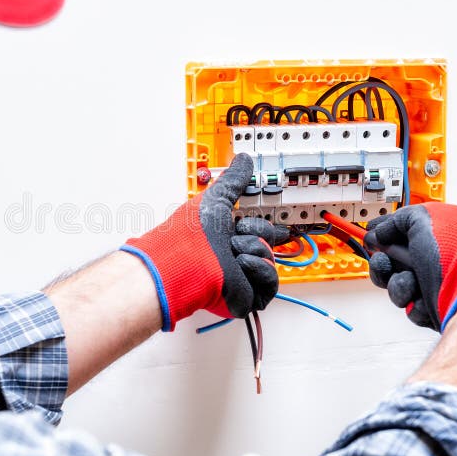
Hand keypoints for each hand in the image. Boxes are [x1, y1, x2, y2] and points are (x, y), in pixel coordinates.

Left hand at [121, 153, 289, 330]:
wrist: (186, 260)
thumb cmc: (191, 233)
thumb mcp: (217, 198)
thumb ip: (234, 180)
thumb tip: (244, 160)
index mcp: (230, 234)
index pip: (259, 229)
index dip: (265, 223)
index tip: (268, 216)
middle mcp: (236, 255)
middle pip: (268, 240)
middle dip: (255, 231)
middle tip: (237, 231)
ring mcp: (242, 276)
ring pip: (270, 258)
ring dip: (253, 248)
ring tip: (233, 250)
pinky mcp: (248, 294)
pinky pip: (270, 280)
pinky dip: (259, 267)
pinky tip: (241, 263)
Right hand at [365, 202, 456, 330]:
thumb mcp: (421, 219)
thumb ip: (395, 220)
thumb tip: (379, 232)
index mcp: (442, 231)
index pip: (406, 228)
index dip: (386, 233)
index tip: (372, 237)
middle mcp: (440, 255)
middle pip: (396, 259)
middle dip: (384, 263)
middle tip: (386, 264)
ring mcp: (438, 281)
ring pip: (398, 284)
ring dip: (399, 285)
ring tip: (412, 284)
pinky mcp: (436, 305)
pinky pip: (409, 304)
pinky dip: (412, 302)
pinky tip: (424, 299)